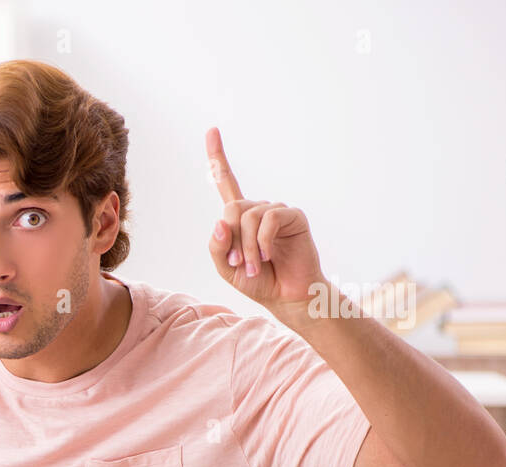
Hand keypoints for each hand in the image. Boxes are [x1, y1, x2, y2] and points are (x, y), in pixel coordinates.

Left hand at [205, 127, 327, 323]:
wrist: (286, 296)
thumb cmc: (258, 281)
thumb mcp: (226, 268)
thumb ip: (216, 247)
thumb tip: (220, 221)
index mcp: (239, 218)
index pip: (226, 182)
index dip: (217, 158)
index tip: (212, 130)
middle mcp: (257, 209)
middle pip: (231, 208)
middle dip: (230, 239)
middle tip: (237, 263)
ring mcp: (276, 211)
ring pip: (248, 216)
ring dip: (246, 246)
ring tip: (254, 265)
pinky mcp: (294, 216)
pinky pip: (269, 219)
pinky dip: (262, 240)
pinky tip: (266, 255)